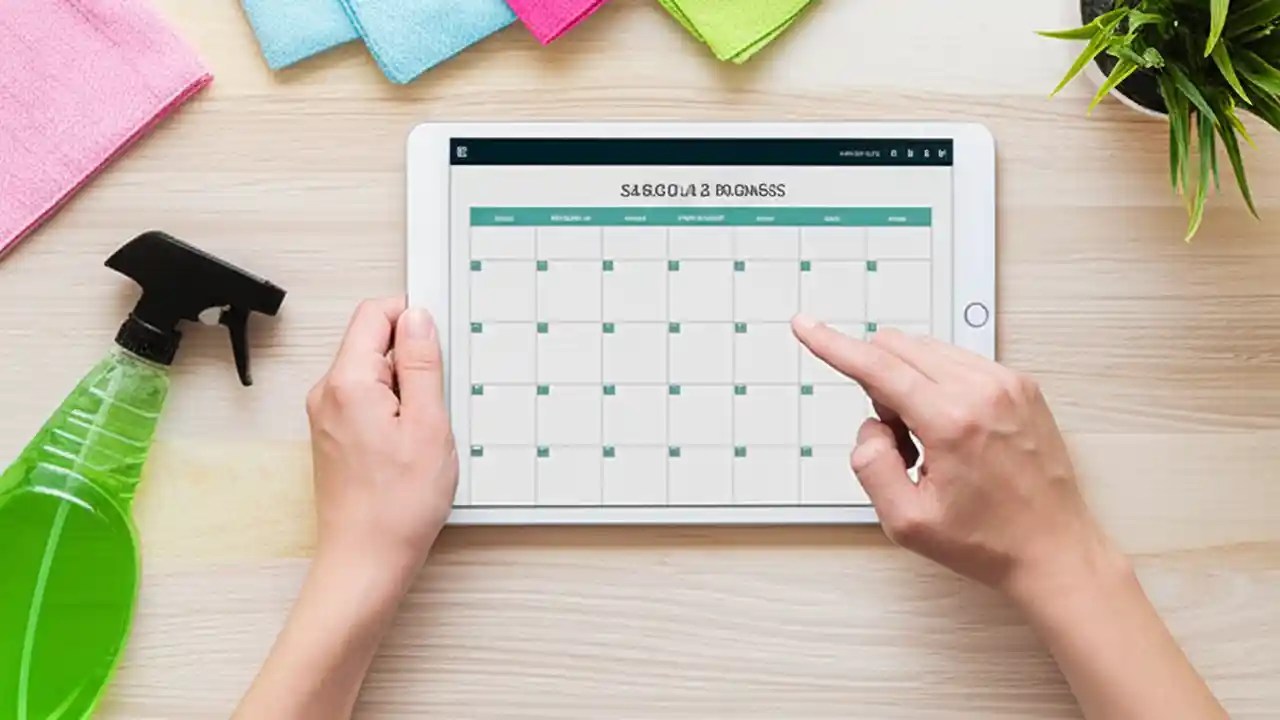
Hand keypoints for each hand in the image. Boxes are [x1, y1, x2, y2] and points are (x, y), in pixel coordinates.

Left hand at [306, 298, 457, 584]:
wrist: (366, 560)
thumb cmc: (397, 506)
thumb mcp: (429, 424)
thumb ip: (422, 363)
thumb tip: (419, 319)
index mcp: (347, 382)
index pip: (374, 314)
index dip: (411, 318)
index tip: (438, 341)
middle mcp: (327, 393)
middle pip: (372, 342)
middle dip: (411, 360)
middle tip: (436, 402)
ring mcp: (326, 415)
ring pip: (372, 373)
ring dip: (405, 389)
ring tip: (423, 431)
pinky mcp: (333, 435)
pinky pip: (366, 400)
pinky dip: (393, 411)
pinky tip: (410, 444)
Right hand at [791, 316, 1122, 605]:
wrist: (1054, 550)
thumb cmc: (991, 541)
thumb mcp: (907, 522)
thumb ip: (871, 467)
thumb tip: (872, 430)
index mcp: (953, 422)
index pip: (877, 367)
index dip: (833, 346)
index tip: (807, 327)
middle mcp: (983, 391)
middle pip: (898, 349)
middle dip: (878, 385)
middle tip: (899, 442)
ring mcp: (1007, 384)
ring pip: (927, 351)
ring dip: (909, 385)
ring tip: (931, 443)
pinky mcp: (1021, 386)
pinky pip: (958, 361)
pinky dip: (938, 385)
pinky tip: (953, 432)